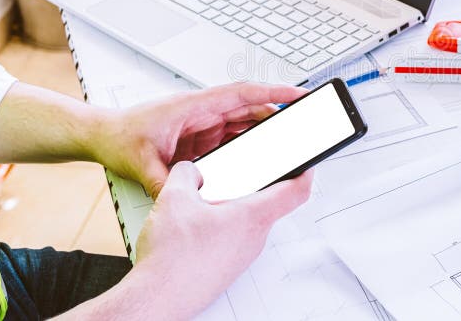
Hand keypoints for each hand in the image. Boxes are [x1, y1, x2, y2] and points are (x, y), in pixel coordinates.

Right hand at [59, 162, 312, 319]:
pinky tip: (193, 225)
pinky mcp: (227, 269)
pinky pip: (232, 240)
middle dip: (254, 184)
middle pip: (269, 203)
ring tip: (203, 199)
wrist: (155, 300)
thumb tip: (191, 170)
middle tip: (236, 170)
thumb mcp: (174, 198)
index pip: (297, 191)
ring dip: (232, 206)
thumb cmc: (170, 258)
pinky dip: (220, 226)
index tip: (305, 159)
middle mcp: (254, 239)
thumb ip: (187, 173)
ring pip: (247, 222)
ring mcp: (242, 257)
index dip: (305, 169)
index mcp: (252, 217)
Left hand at [94, 83, 306, 197]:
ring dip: (262, 134)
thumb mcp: (141, 164)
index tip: (299, 94)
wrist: (102, 135)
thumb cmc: (120, 137)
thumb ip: (166, 183)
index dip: (275, 93)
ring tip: (283, 148)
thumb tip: (185, 199)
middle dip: (277, 117)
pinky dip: (246, 146)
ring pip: (243, 124)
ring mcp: (203, 123)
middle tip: (301, 130)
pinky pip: (231, 138)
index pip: (243, 93)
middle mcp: (203, 111)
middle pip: (250, 109)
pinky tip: (255, 160)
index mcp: (194, 106)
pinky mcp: (201, 136)